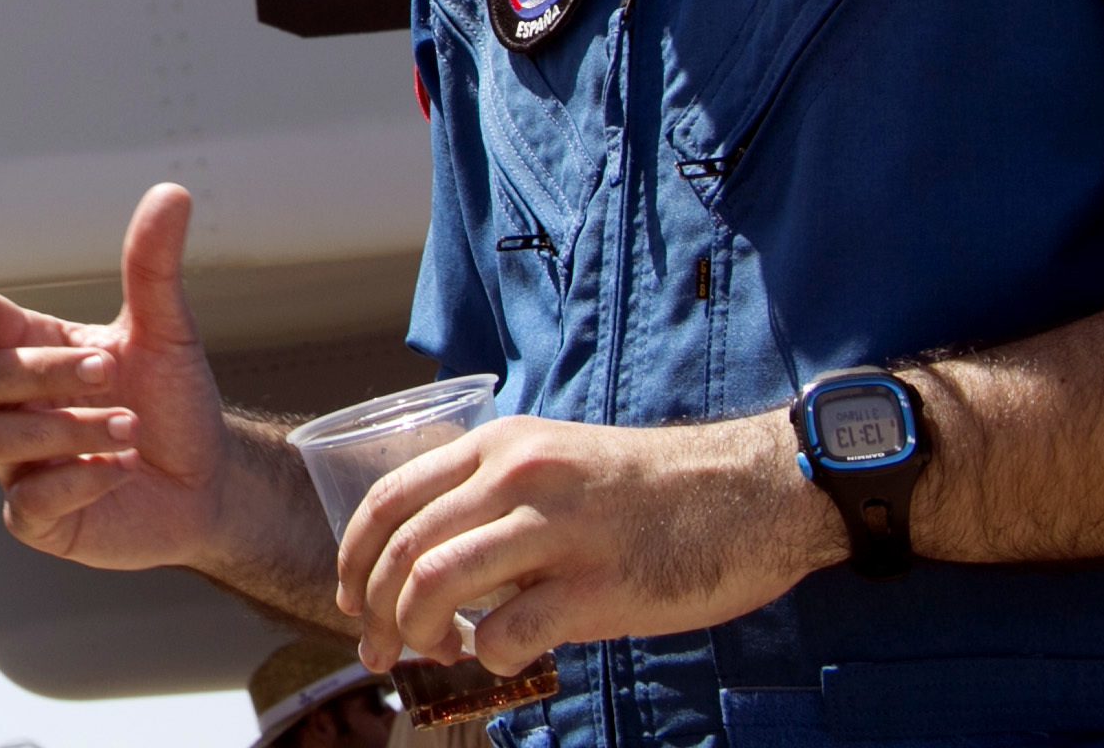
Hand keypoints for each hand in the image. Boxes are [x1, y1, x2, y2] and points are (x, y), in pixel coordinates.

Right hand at [0, 183, 255, 579]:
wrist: (212, 485)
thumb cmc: (176, 404)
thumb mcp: (167, 332)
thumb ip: (153, 267)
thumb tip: (171, 193)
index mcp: (36, 353)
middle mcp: (16, 407)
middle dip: (46, 373)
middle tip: (110, 369)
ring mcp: (22, 466)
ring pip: (0, 440)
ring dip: (68, 430)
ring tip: (130, 428)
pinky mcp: (40, 520)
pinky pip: (26, 505)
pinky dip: (73, 484)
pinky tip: (118, 472)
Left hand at [333, 408, 841, 668]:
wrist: (754, 491)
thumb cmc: (655, 489)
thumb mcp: (559, 463)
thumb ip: (498, 498)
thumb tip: (440, 561)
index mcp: (503, 445)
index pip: (391, 497)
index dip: (355, 555)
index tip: (350, 597)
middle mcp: (520, 477)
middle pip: (403, 547)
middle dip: (372, 607)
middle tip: (372, 647)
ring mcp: (559, 531)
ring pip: (435, 582)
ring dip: (414, 632)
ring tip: (428, 655)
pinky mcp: (600, 586)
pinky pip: (509, 631)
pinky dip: (487, 656)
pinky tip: (500, 658)